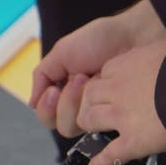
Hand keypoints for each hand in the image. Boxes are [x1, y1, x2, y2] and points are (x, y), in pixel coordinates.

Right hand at [31, 0, 165, 131]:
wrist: (132, 36)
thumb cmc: (101, 39)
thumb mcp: (63, 52)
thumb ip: (43, 76)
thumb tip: (32, 103)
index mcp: (66, 93)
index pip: (48, 117)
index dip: (47, 109)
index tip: (54, 90)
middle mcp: (83, 106)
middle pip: (63, 126)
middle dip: (67, 104)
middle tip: (79, 78)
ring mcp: (102, 111)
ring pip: (80, 128)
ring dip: (80, 103)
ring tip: (89, 78)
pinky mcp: (119, 115)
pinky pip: (102, 125)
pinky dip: (99, 105)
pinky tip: (105, 85)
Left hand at [76, 8, 165, 164]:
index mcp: (127, 65)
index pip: (106, 73)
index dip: (109, 81)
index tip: (118, 86)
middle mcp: (118, 89)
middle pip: (91, 96)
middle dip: (92, 103)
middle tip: (102, 111)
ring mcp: (122, 116)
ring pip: (91, 120)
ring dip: (93, 126)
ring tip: (97, 133)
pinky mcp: (132, 141)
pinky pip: (109, 154)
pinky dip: (101, 162)